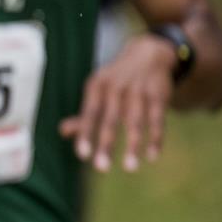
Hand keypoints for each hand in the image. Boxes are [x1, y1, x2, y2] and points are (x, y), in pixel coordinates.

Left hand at [59, 34, 176, 172]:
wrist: (148, 53)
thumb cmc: (116, 81)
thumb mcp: (98, 90)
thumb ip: (84, 113)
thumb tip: (62, 132)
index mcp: (96, 86)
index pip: (89, 113)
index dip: (85, 133)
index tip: (83, 155)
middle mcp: (116, 87)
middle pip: (110, 120)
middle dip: (106, 144)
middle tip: (101, 168)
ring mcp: (139, 90)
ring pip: (135, 122)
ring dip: (133, 145)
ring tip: (130, 168)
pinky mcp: (159, 94)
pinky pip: (157, 119)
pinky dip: (155, 137)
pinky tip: (152, 156)